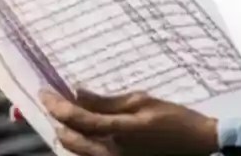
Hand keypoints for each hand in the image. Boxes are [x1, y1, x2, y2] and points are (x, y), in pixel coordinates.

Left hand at [39, 87, 218, 155]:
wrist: (197, 144)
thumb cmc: (173, 118)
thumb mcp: (141, 101)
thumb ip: (106, 101)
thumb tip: (77, 92)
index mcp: (118, 132)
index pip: (76, 119)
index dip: (55, 104)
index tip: (43, 91)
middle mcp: (111, 152)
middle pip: (69, 138)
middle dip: (57, 119)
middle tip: (52, 99)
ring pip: (76, 151)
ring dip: (67, 132)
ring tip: (66, 112)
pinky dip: (79, 143)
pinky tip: (82, 129)